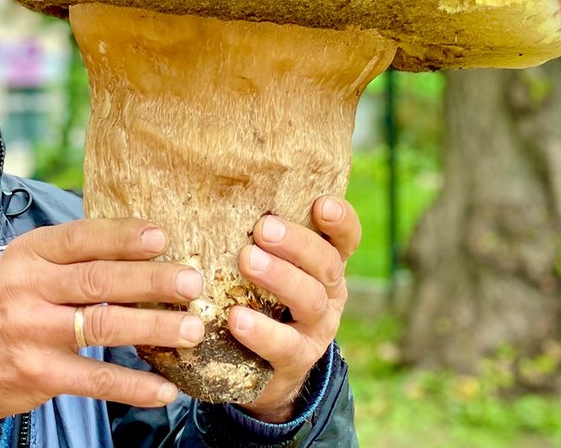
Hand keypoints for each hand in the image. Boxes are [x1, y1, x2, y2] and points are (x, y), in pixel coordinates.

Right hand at [0, 219, 205, 430]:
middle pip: (98, 280)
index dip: (122, 237)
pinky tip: (166, 388)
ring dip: (153, 327)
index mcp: (28, 254)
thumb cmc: (8, 306)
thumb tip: (146, 248)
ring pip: (102, 326)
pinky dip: (134, 386)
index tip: (163, 237)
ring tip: (192, 330)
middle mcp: (28, 288)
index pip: (80, 238)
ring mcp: (32, 332)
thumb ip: (73, 258)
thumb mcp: (27, 268)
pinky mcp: (39, 374)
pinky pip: (95, 380)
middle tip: (192, 283)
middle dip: (151, 281)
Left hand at [231, 196, 360, 422]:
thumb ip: (257, 238)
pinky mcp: (295, 361)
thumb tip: (215, 189)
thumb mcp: (266, 267)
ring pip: (310, 301)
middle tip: (263, 228)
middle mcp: (329, 294)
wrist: (260, 370)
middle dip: (297, 244)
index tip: (321, 204)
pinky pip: (284, 346)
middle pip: (326, 264)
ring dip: (280, 278)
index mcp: (324, 266)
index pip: (344, 238)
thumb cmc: (257, 300)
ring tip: (247, 260)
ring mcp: (316, 330)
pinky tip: (237, 318)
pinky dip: (261, 331)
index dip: (340, 220)